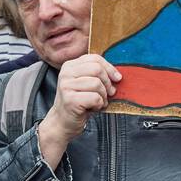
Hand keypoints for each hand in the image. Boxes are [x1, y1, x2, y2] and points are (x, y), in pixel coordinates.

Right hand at [38, 54, 119, 169]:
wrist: (62, 122)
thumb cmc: (79, 103)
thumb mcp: (86, 83)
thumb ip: (97, 74)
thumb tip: (118, 75)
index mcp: (70, 65)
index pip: (95, 58)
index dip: (109, 68)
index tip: (117, 78)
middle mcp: (66, 73)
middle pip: (97, 69)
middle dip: (107, 83)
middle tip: (108, 93)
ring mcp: (66, 86)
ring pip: (97, 83)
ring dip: (103, 96)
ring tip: (98, 102)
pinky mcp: (70, 100)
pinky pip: (95, 98)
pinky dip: (99, 105)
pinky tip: (93, 108)